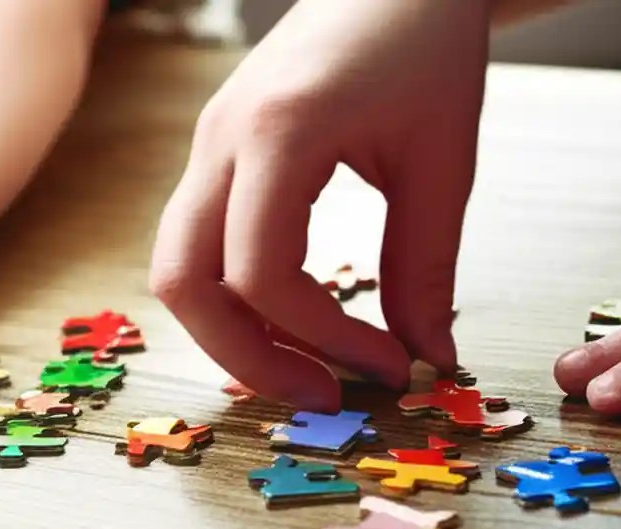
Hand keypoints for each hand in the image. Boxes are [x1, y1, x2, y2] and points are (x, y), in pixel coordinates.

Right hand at [150, 0, 489, 409]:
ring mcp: (206, 147)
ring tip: (308, 364)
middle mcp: (220, 142)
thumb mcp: (442, 157)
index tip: (390, 366)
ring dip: (234, 332)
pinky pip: (200, 245)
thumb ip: (427, 265)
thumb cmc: (422, 40)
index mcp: (277, 133)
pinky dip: (237, 297)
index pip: (261, 274)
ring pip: (178, 269)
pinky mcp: (214, 155)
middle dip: (246, 357)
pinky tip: (295, 317)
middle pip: (182, 282)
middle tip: (322, 396)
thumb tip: (425, 356)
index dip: (323, 339)